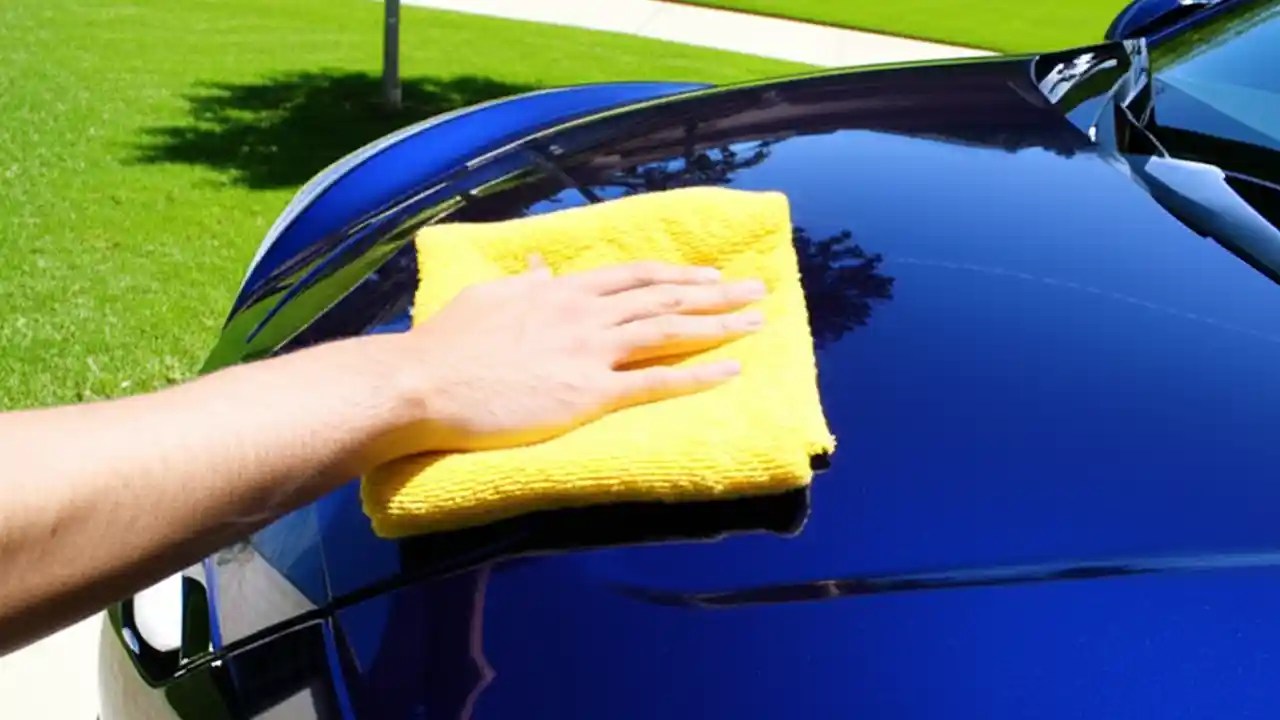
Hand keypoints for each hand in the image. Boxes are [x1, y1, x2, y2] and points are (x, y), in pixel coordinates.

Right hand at [389, 260, 765, 451]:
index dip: (676, 276)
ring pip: (668, 332)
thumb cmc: (447, 343)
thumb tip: (542, 271)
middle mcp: (585, 315)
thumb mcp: (487, 299)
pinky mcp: (588, 394)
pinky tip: (729, 370)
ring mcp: (590, 352)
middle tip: (755, 292)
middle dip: (714, 294)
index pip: (633, 277)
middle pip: (663, 298)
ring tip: (755, 322)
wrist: (425, 382)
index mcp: (561, 292)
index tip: (708, 275)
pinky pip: (655, 382)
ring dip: (717, 326)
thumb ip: (522, 284)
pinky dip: (696, 375)